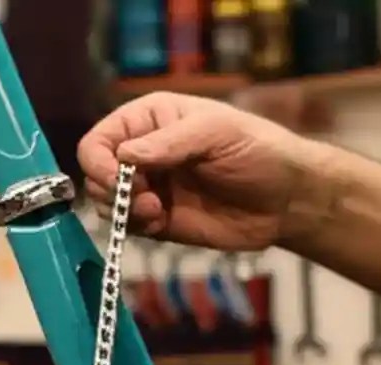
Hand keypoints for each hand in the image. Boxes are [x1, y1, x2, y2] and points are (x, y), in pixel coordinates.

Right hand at [77, 92, 332, 250]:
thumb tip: (124, 156)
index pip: (99, 140)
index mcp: (150, 119)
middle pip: (95, 174)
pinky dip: (135, 228)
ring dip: (123, 212)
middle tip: (148, 200)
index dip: (99, 162)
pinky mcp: (157, 220)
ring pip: (105, 203)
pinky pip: (126, 226)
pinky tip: (162, 223)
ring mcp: (148, 187)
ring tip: (156, 213)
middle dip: (113, 190)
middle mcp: (142, 152)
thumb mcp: (216, 133)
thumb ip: (170, 142)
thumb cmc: (258, 152)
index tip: (120, 181)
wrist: (286, 200)